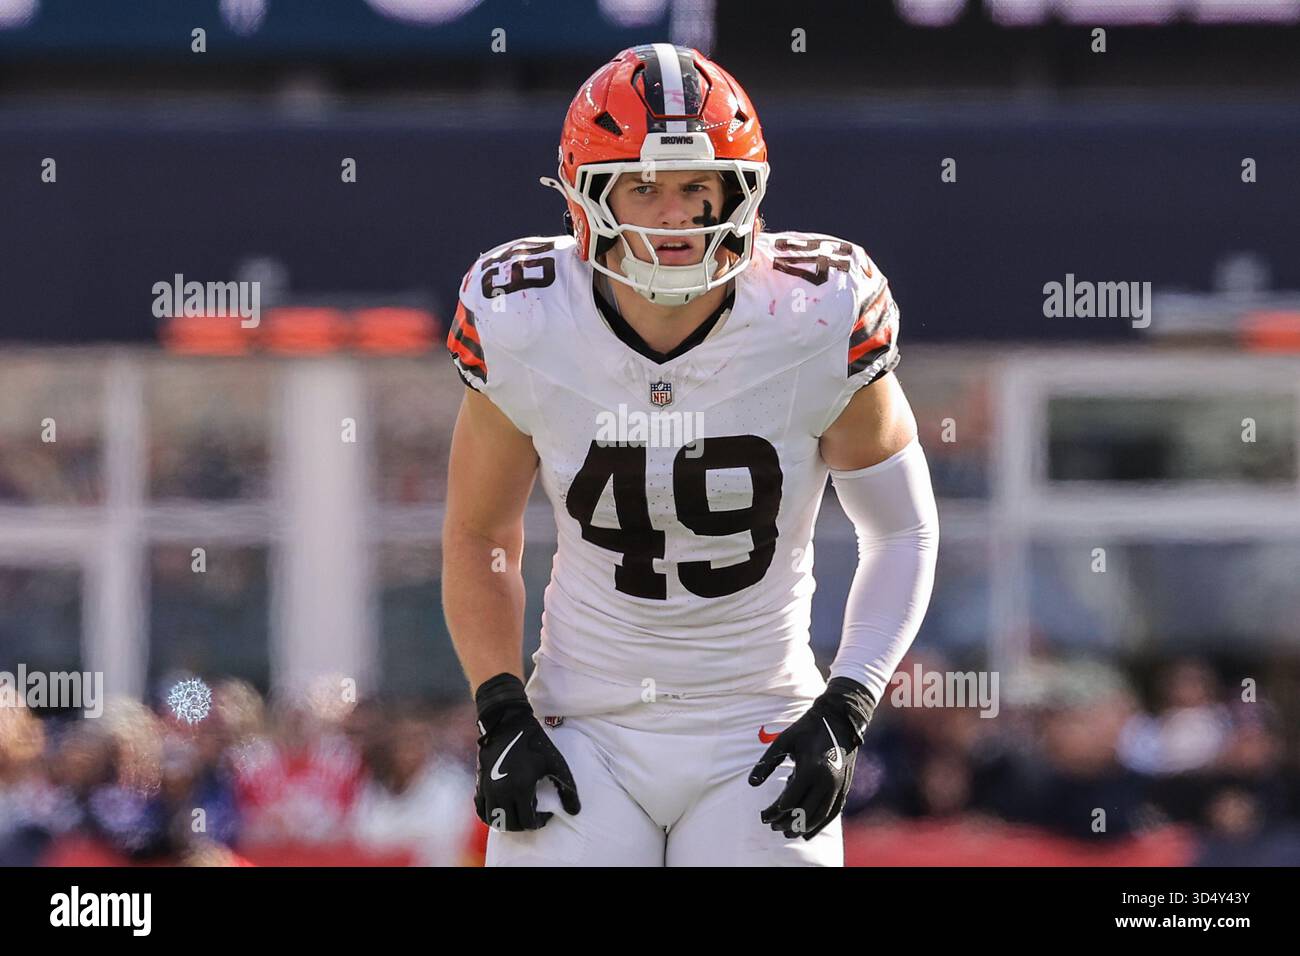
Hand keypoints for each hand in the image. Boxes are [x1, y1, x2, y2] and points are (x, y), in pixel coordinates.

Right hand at [473, 673, 580, 830]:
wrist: (507, 723)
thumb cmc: (535, 742)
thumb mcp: (555, 763)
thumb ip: (567, 788)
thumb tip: (575, 811)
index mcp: (520, 788)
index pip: (527, 821)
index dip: (539, 822)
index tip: (545, 815)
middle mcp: (501, 792)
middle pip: (510, 825)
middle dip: (523, 824)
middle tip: (533, 816)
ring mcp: (488, 789)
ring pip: (494, 821)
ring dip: (507, 823)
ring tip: (518, 814)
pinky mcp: (480, 784)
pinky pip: (481, 810)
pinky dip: (491, 816)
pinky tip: (503, 809)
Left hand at [747, 677, 875, 838]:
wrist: (840, 718)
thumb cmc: (807, 728)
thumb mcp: (783, 741)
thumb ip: (766, 763)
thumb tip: (752, 784)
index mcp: (811, 769)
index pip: (789, 801)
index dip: (774, 812)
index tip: (762, 816)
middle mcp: (827, 781)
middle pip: (804, 812)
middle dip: (786, 822)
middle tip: (772, 826)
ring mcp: (839, 785)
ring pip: (820, 816)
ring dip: (803, 828)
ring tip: (787, 833)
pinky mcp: (845, 787)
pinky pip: (832, 812)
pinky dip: (820, 824)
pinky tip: (808, 832)